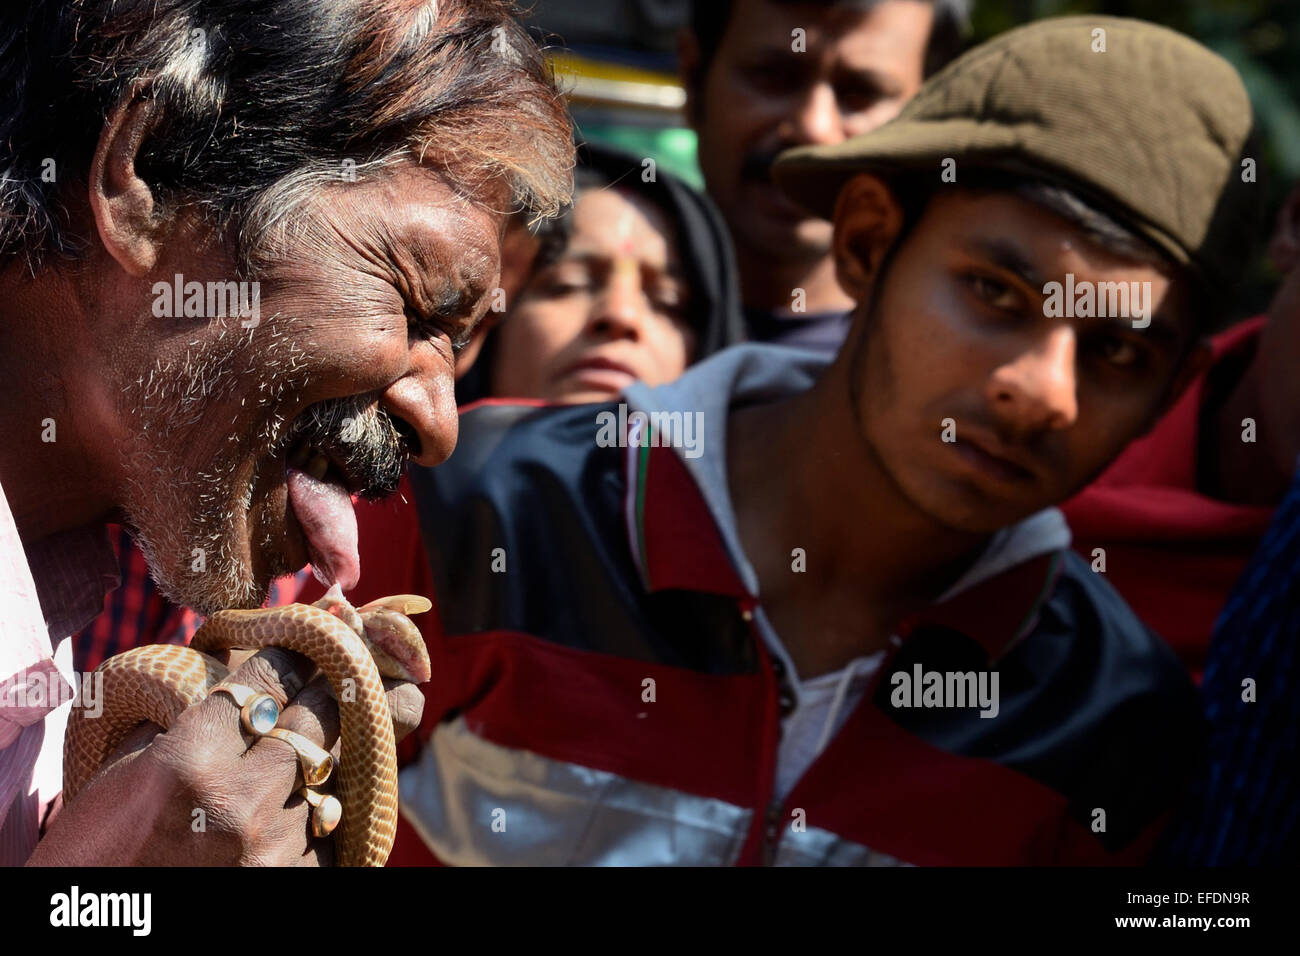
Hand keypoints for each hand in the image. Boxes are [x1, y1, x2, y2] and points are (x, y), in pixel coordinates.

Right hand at [27, 646, 423, 865]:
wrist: (96, 934)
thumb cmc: (94, 853)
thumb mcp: (122, 772)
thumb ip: (186, 718)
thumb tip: (236, 666)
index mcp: (191, 760)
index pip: (272, 676)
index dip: (303, 647)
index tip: (329, 625)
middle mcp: (242, 802)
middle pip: (324, 713)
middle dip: (348, 678)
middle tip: (375, 652)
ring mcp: (276, 850)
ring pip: (341, 771)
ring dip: (347, 745)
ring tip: (377, 709)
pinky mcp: (298, 885)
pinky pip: (336, 829)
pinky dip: (333, 808)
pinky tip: (330, 790)